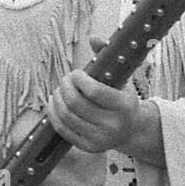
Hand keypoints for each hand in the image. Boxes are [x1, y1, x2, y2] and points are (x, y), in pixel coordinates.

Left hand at [46, 36, 165, 163]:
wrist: (131, 130)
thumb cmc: (122, 98)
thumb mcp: (121, 77)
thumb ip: (107, 55)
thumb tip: (93, 37)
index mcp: (124, 106)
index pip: (94, 91)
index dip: (79, 80)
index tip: (76, 73)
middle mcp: (113, 125)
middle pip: (76, 104)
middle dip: (65, 87)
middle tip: (65, 79)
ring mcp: (100, 139)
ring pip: (66, 116)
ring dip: (57, 99)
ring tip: (59, 90)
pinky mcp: (88, 147)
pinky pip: (62, 129)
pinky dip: (53, 114)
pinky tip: (54, 103)